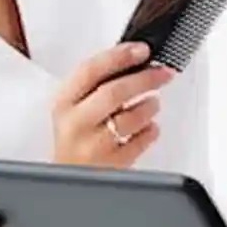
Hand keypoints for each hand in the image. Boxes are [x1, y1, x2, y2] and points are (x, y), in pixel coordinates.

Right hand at [51, 42, 173, 167]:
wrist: (70, 176)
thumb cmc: (76, 137)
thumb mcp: (74, 107)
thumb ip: (96, 84)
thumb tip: (133, 60)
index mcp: (64, 103)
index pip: (90, 70)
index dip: (119, 56)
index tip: (141, 50)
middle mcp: (76, 124)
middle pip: (114, 92)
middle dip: (144, 79)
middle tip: (162, 73)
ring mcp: (93, 147)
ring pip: (129, 119)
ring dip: (149, 106)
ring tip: (153, 102)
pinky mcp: (112, 166)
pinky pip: (139, 143)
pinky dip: (150, 131)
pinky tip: (149, 127)